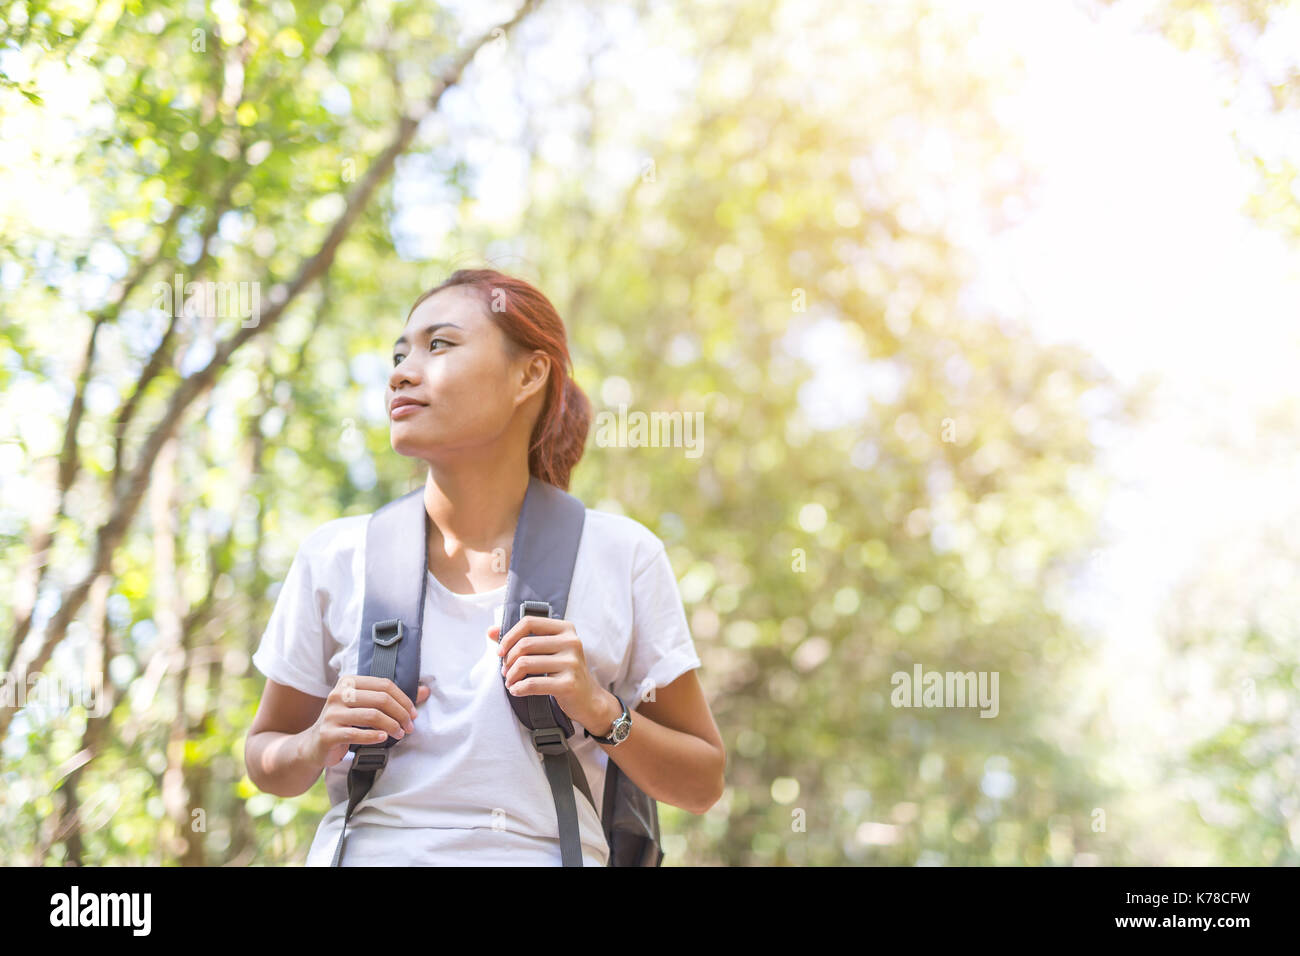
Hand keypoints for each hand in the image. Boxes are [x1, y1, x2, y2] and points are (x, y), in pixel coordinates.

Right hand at [306, 675, 430, 767]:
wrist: (315, 745)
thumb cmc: (346, 723)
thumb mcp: (366, 707)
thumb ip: (393, 698)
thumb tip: (425, 691)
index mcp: (349, 682)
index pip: (385, 685)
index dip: (404, 699)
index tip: (414, 714)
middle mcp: (339, 694)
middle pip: (381, 699)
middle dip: (401, 714)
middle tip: (410, 727)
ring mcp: (332, 713)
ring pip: (371, 715)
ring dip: (392, 726)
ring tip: (400, 734)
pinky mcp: (328, 733)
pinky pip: (356, 733)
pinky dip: (374, 736)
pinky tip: (384, 739)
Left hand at [489, 616, 605, 730]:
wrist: (588, 699)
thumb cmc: (563, 672)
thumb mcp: (546, 651)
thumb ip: (519, 639)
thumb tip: (490, 631)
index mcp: (566, 629)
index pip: (529, 622)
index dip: (509, 636)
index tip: (500, 652)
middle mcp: (571, 642)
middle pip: (525, 644)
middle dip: (508, 660)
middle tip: (505, 672)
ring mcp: (572, 663)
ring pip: (525, 663)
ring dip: (511, 676)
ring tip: (510, 682)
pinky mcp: (569, 683)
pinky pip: (532, 684)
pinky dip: (518, 688)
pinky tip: (516, 691)